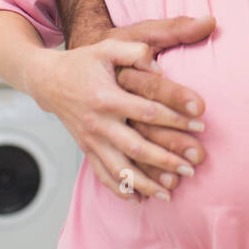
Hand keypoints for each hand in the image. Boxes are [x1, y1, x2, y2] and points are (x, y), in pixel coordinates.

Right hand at [27, 33, 211, 203]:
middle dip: (166, 160)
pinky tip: (138, 200)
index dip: (176, 118)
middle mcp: (98, 123)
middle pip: (136, 148)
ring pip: (119, 169)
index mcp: (107, 97)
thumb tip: (160, 69)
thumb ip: (135, 52)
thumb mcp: (108, 48)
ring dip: (145, 184)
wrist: (48, 80)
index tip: (201, 125)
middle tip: (192, 168)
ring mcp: (91, 140)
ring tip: (170, 194)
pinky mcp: (86, 149)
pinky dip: (119, 190)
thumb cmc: (84, 62)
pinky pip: (102, 174)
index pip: (147, 111)